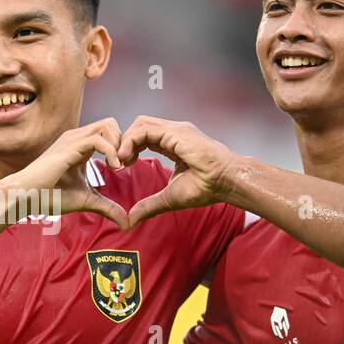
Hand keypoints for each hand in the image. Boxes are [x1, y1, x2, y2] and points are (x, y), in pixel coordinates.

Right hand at [0, 118, 128, 227]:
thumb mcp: (86, 201)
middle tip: (126, 164)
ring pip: (107, 125)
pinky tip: (113, 168)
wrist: (25, 197)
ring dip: (119, 144)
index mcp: (80, 146)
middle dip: (124, 141)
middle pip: (110, 123)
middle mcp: (77, 138)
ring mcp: (72, 140)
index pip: (109, 132)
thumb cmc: (50, 197)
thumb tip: (126, 222)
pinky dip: (112, 151)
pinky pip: (98, 139)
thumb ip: (107, 207)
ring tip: (119, 166)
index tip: (126, 167)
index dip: (122, 146)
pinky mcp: (69, 148)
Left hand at [116, 116, 236, 227]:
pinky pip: (146, 129)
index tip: (122, 166)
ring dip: (125, 140)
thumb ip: (149, 205)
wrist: (226, 182)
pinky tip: (126, 157)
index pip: (145, 136)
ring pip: (140, 124)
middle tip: (117, 162)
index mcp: (174, 143)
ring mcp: (176, 130)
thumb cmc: (206, 188)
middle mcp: (174, 133)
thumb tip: (131, 220)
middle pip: (140, 126)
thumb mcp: (169, 198)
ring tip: (120, 161)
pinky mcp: (176, 131)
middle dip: (124, 141)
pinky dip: (131, 141)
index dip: (130, 148)